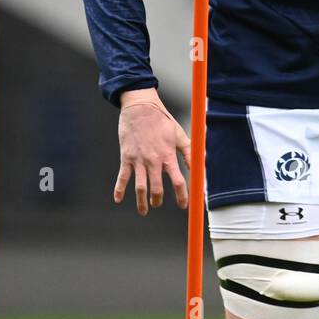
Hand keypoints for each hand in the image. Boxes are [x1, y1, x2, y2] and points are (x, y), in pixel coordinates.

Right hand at [115, 88, 190, 215]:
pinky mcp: (126, 157)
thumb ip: (189, 153)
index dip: (182, 196)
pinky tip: (118, 199)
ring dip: (141, 202)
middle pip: (157, 189)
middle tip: (157, 204)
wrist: (140, 107)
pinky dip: (119, 189)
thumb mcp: (179, 135)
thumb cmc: (162, 120)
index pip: (178, 181)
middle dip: (158, 200)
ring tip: (143, 210)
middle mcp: (153, 161)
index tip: (183, 205)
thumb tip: (200, 167)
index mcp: (168, 156)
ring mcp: (138, 160)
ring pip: (140, 187)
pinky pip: (122, 177)